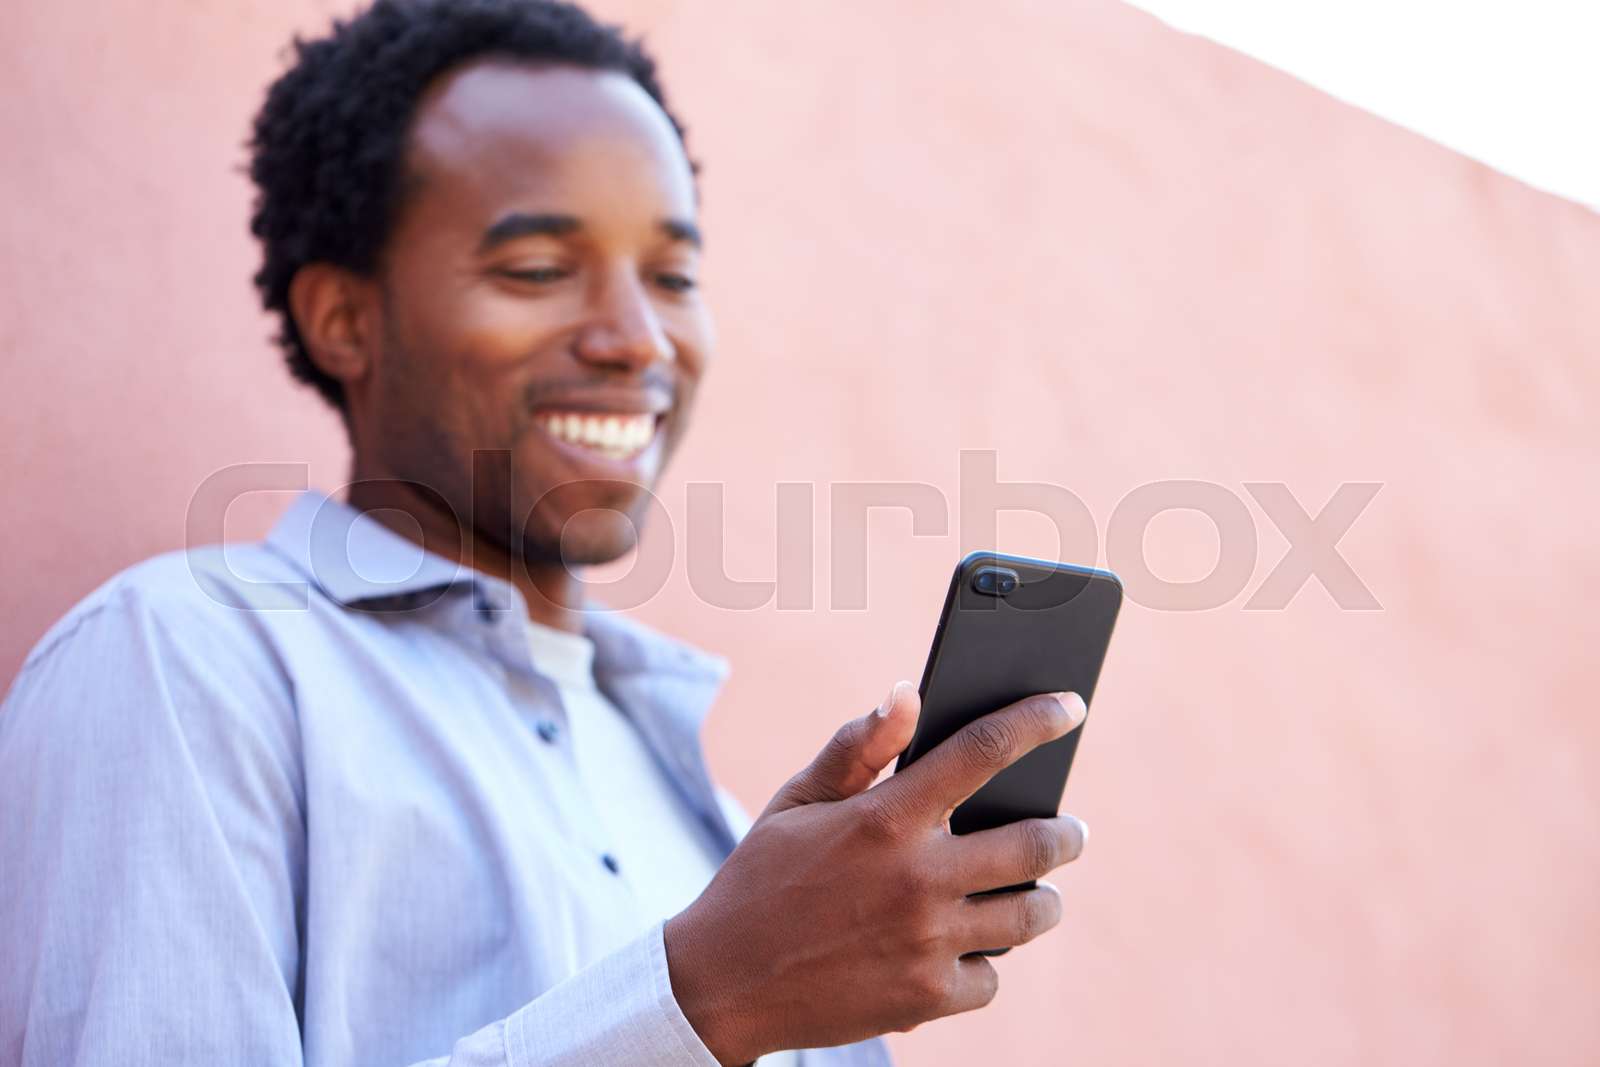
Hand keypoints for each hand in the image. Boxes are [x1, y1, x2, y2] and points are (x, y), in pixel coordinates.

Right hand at [664, 682, 1089, 1063]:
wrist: (721, 984)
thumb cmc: (760, 879)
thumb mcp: (797, 802)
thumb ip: (858, 747)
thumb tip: (908, 694)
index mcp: (885, 818)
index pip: (983, 751)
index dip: (1036, 720)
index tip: (1069, 706)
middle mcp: (917, 878)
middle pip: (1035, 844)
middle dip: (1066, 834)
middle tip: (1071, 831)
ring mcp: (927, 942)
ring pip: (1030, 915)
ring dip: (1042, 899)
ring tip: (1034, 892)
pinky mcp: (928, 998)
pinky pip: (992, 975)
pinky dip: (986, 960)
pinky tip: (966, 948)